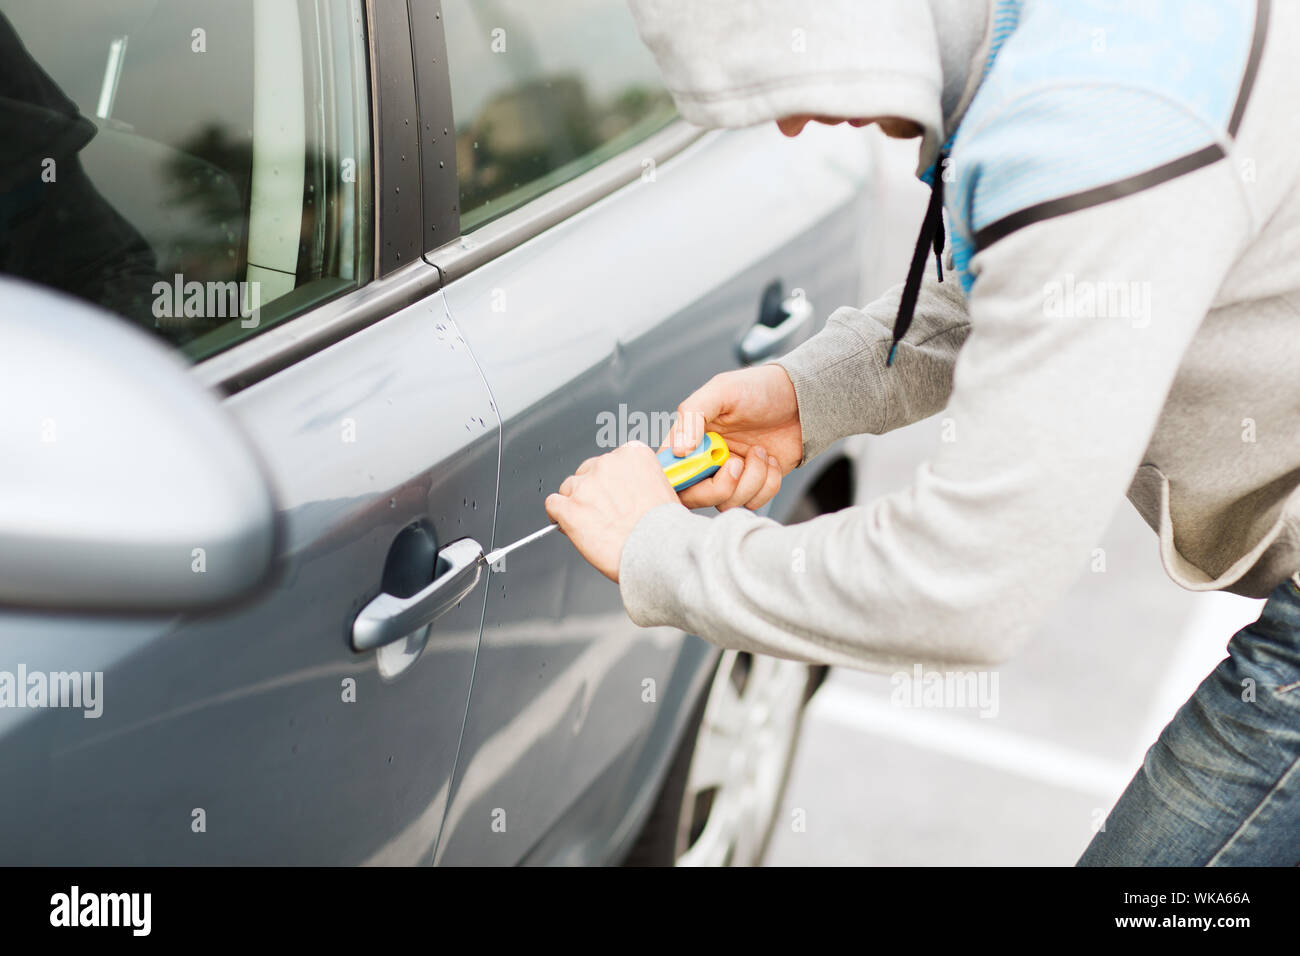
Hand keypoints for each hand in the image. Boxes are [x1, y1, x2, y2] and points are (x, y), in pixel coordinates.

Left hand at [545, 441, 680, 581]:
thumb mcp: (664, 491)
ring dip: (575, 503)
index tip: (612, 491)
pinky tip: (565, 524)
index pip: (611, 459)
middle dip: (592, 491)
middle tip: (602, 512)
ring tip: (588, 522)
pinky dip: (557, 515)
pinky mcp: (570, 508)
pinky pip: (553, 504)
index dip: (610, 479)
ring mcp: (586, 486)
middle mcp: (608, 464)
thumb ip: (641, 482)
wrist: (658, 552)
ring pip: (569, 487)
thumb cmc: (664, 530)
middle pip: (588, 471)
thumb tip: (629, 491)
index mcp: (633, 455)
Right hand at [664, 364, 802, 510]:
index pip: (668, 471)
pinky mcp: (754, 485)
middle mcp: (706, 461)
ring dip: (750, 480)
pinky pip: (753, 503)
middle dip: (719, 487)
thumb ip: (693, 416)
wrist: (801, 398)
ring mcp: (730, 476)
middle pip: (694, 498)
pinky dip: (767, 484)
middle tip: (736, 463)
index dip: (676, 480)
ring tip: (760, 451)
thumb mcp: (721, 390)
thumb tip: (678, 450)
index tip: (699, 471)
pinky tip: (770, 460)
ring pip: (727, 503)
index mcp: (689, 439)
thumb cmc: (758, 388)